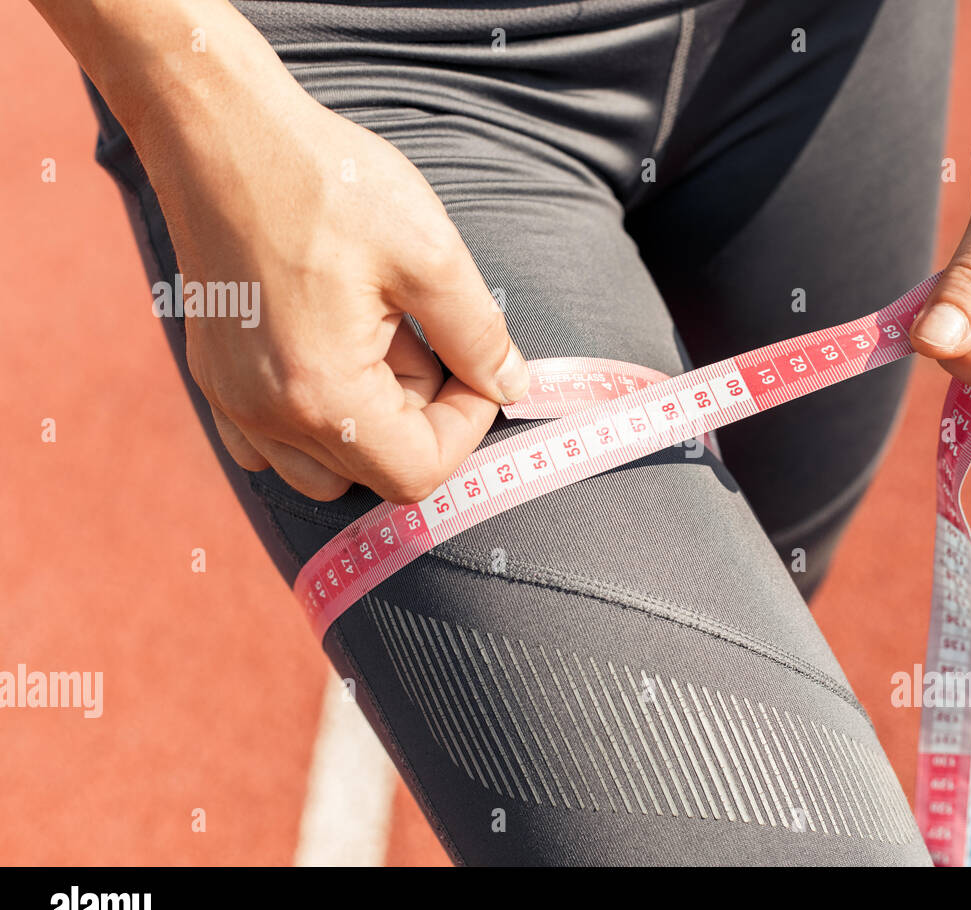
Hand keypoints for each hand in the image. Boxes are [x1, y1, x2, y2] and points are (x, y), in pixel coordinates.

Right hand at [136, 68, 527, 502]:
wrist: (220, 131)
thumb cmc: (325, 181)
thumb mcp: (431, 253)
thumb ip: (478, 335)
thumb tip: (510, 386)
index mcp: (322, 392)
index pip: (418, 471)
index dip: (466, 426)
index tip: (474, 367)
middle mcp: (267, 415)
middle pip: (374, 473)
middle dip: (420, 421)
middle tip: (423, 340)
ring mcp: (232, 401)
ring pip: (324, 468)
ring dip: (372, 424)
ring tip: (380, 341)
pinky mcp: (216, 378)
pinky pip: (274, 444)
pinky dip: (318, 420)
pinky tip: (334, 350)